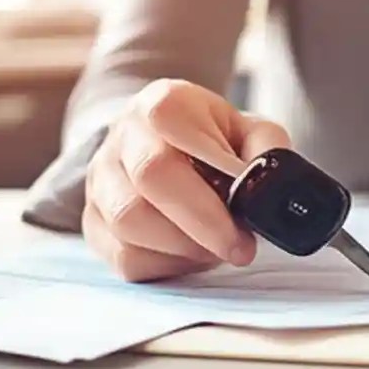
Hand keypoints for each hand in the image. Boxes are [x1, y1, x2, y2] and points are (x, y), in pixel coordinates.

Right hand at [83, 79, 291, 280]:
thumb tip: (275, 186)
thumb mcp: (248, 131)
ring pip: (131, 223)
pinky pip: (125, 257)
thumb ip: (268, 150)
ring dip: (185, 247)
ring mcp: (101, 182)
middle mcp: (122, 137)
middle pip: (151, 176)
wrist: (159, 147)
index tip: (244, 198)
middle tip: (241, 247)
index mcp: (162, 103)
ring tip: (215, 247)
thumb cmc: (211, 142)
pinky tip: (190, 254)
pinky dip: (167, 265)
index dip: (211, 161)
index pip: (170, 120)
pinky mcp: (93, 224)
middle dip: (204, 222)